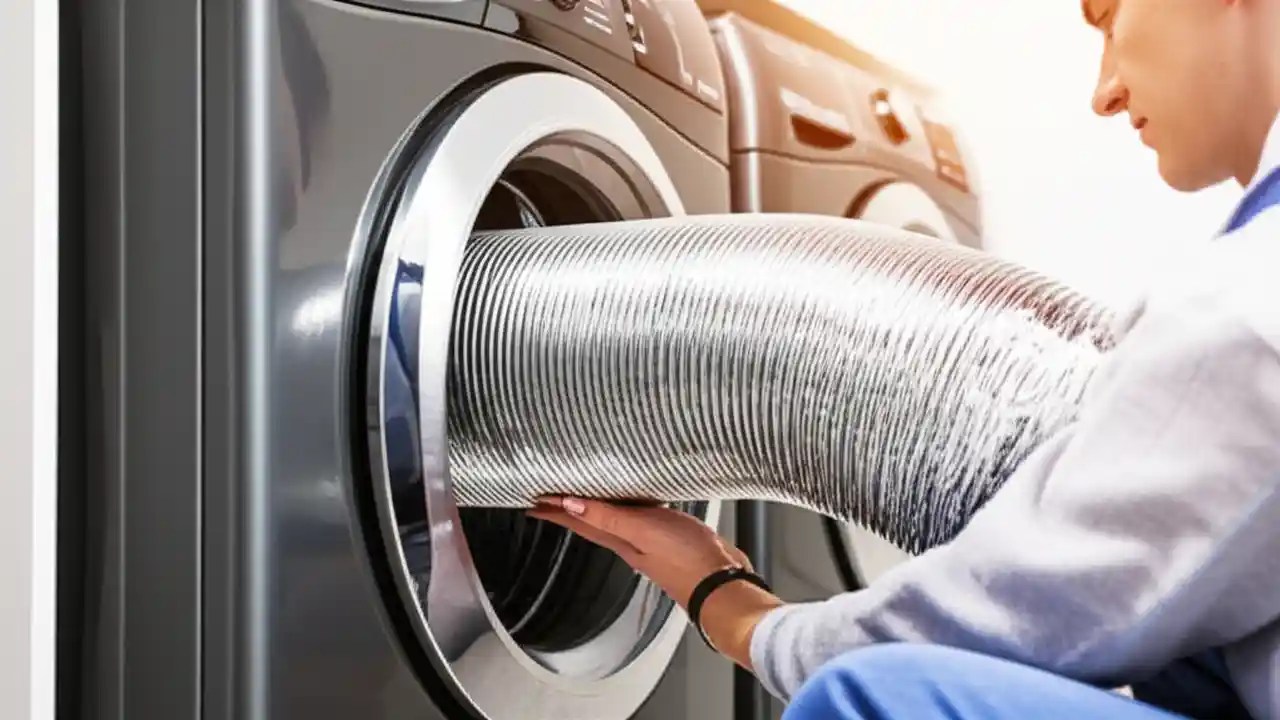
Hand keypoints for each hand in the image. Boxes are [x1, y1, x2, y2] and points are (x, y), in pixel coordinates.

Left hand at [528, 496, 784, 668]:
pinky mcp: (670, 536)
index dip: (554, 511)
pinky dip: (628, 507)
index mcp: (619, 540)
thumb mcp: (643, 531)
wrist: (723, 585)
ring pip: (614, 520)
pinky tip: (634, 500)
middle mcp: (629, 541)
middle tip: (548, 496)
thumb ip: (608, 517)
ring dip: (595, 507)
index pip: (579, 521)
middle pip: (591, 521)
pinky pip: (640, 518)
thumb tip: (569, 503)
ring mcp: (650, 541)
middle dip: (568, 508)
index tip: (531, 501)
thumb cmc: (686, 559)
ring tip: (581, 495)